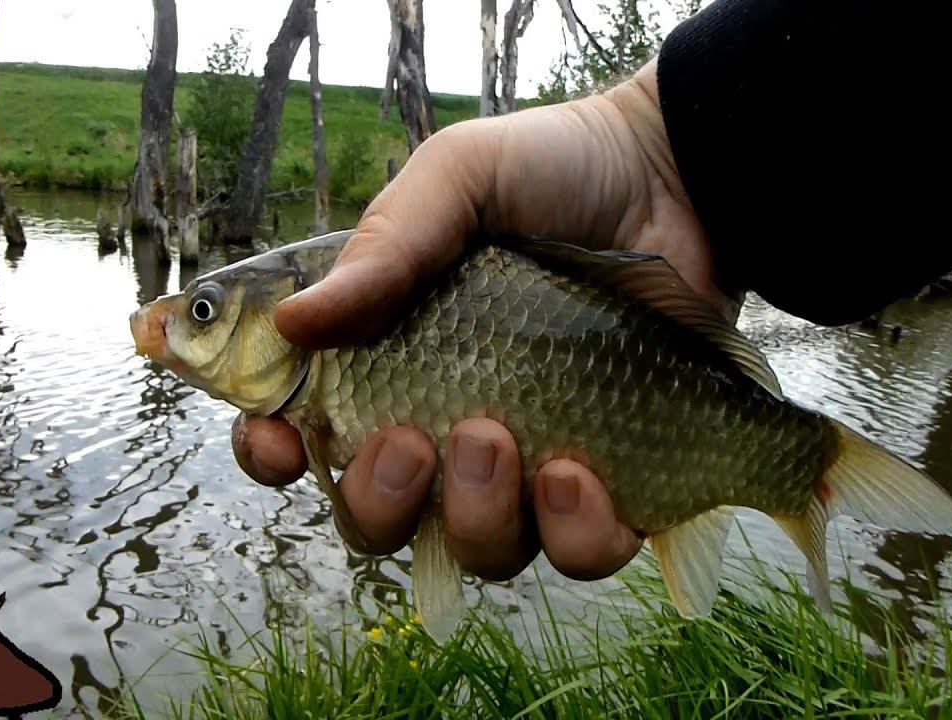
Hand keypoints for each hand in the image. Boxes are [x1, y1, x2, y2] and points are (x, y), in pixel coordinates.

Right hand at [235, 61, 722, 581]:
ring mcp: (527, 466)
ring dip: (475, 514)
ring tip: (498, 435)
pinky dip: (573, 531)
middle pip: (378, 520)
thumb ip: (384, 247)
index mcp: (387, 358)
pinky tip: (579, 470)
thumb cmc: (553, 170)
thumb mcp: (459, 178)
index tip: (282, 442)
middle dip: (378, 501)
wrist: (676, 178)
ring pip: (476, 550)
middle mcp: (444, 427)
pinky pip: (579, 553)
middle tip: (413, 439)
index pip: (304, 432)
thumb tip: (295, 323)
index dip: (275, 452)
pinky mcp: (612, 486)